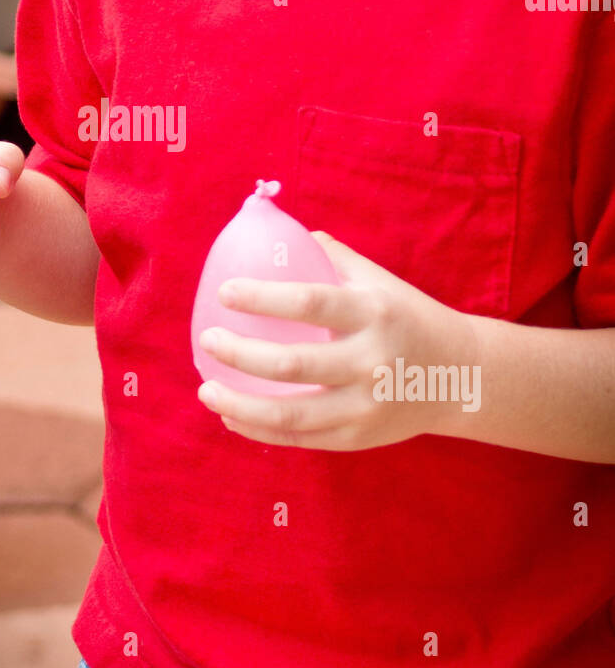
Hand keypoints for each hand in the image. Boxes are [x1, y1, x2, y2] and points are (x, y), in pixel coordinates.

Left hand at [196, 231, 477, 450]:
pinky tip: (231, 416)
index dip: (263, 298)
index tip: (225, 292)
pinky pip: (300, 439)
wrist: (461, 375)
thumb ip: (329, 257)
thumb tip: (272, 228)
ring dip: (239, 405)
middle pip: (292, 364)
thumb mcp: (378, 281)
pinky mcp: (358, 438)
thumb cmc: (405, 317)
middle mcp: (370, 362)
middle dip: (239, 354)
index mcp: (373, 313)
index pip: (310, 303)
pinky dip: (259, 430)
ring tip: (205, 390)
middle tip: (208, 340)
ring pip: (290, 414)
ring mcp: (365, 406)